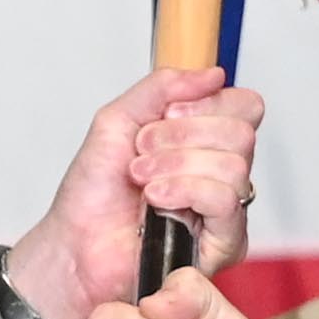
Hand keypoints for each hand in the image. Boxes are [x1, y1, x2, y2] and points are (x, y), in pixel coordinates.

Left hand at [1, 68, 266, 318]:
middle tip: (142, 151)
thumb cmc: (92, 193)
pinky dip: (185, 190)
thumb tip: (214, 74)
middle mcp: (222, 173)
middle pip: (242, 133)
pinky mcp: (223, 243)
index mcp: (206, 141)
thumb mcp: (118, 120)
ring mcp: (225, 210)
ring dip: (176, 165)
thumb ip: (163, 87)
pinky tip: (156, 200)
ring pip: (234, 166)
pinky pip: (225, 201)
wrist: (73, 245)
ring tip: (142, 179)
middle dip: (182, 135)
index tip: (166, 115)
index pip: (245, 107)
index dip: (207, 104)